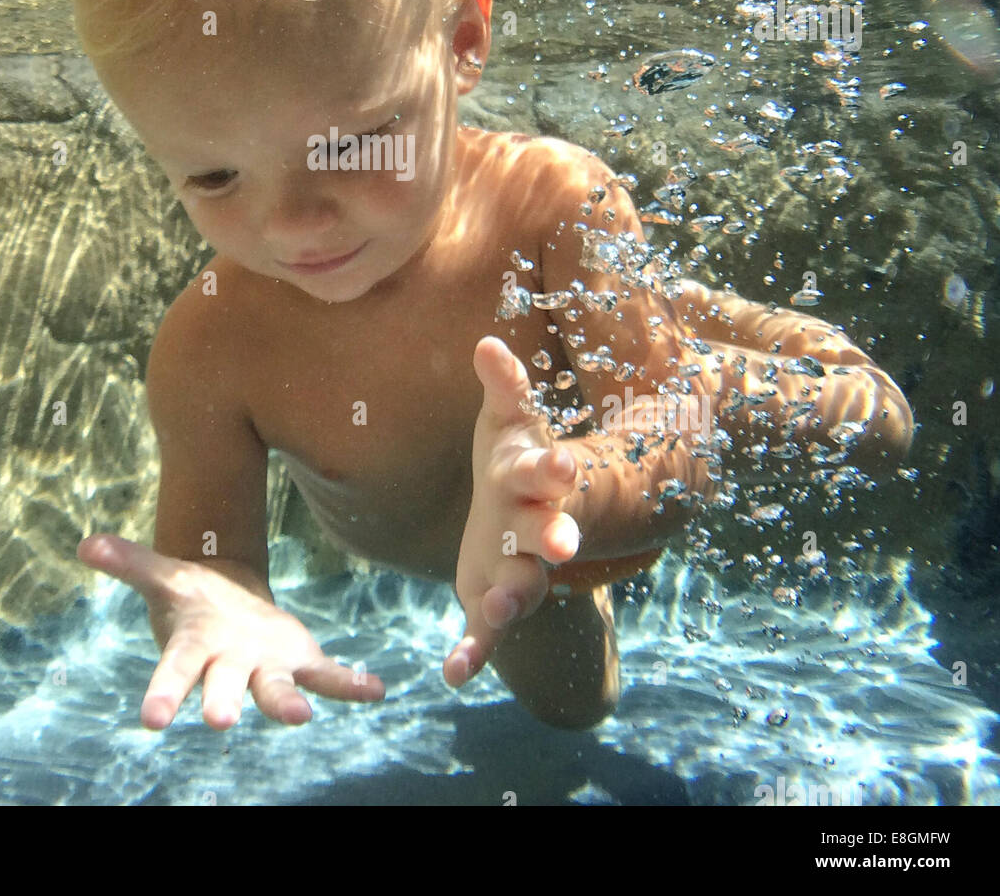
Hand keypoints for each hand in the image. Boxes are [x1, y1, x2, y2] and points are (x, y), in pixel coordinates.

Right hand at [77, 534, 384, 729]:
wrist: (234, 612)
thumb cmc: (194, 600)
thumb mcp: (165, 576)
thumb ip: (130, 562)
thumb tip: (86, 544)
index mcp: (193, 648)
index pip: (173, 672)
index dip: (163, 692)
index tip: (151, 720)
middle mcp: (229, 667)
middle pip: (223, 688)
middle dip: (221, 703)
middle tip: (219, 722)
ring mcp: (267, 668)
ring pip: (276, 691)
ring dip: (287, 703)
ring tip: (302, 716)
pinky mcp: (302, 662)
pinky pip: (328, 677)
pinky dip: (350, 684)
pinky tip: (375, 689)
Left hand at [444, 336, 582, 687]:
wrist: (524, 526)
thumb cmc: (513, 462)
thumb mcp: (508, 424)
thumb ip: (502, 387)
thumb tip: (485, 342)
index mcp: (533, 480)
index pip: (547, 472)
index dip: (553, 470)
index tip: (561, 465)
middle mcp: (533, 527)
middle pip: (547, 533)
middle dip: (554, 537)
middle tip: (562, 545)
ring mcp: (517, 568)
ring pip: (521, 587)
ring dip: (511, 598)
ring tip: (494, 610)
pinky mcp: (494, 600)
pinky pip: (485, 632)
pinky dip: (472, 652)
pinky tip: (453, 673)